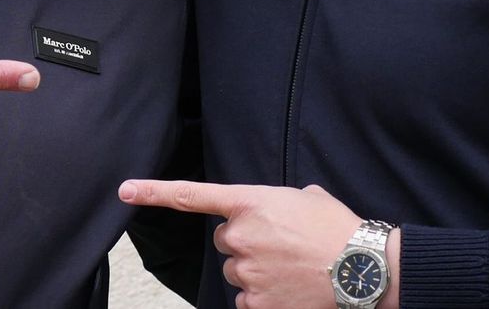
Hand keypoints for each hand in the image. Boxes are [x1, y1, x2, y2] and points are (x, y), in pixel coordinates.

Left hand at [120, 179, 384, 308]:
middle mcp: (241, 236)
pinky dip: (263, 296)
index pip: (191, 195)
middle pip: (225, 241)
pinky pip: (246, 298)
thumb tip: (274, 214)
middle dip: (246, 243)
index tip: (126, 190)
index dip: (154, 192)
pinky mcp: (255, 302)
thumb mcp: (306, 198)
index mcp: (251, 203)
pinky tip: (289, 288)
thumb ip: (276, 201)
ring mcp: (246, 271)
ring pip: (236, 271)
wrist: (363, 269)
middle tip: (280, 246)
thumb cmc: (338, 229)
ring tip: (291, 267)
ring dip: (256, 270)